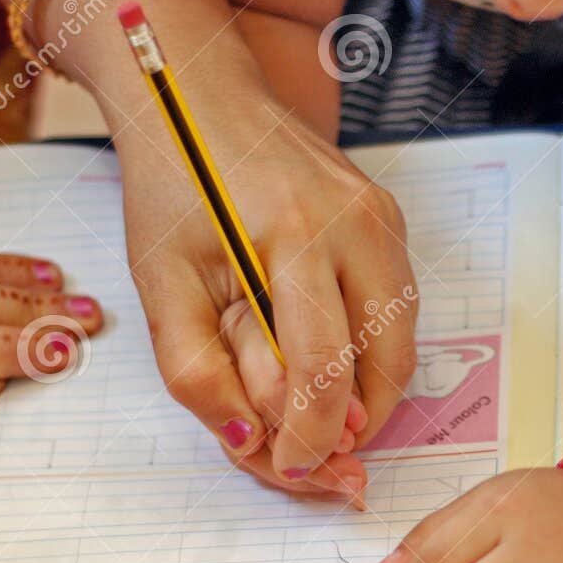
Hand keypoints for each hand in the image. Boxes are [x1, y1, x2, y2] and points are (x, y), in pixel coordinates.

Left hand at [99, 12, 416, 498]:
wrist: (196, 94)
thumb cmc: (173, 184)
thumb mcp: (160, 283)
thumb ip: (197, 370)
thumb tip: (248, 442)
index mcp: (296, 234)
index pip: (324, 368)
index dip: (309, 435)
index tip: (292, 469)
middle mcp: (357, 223)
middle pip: (386, 362)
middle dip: (354, 424)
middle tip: (318, 457)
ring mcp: (383, 217)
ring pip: (402, 341)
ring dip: (368, 393)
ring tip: (322, 417)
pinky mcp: (389, 217)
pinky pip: (396, 308)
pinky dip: (370, 351)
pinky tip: (329, 364)